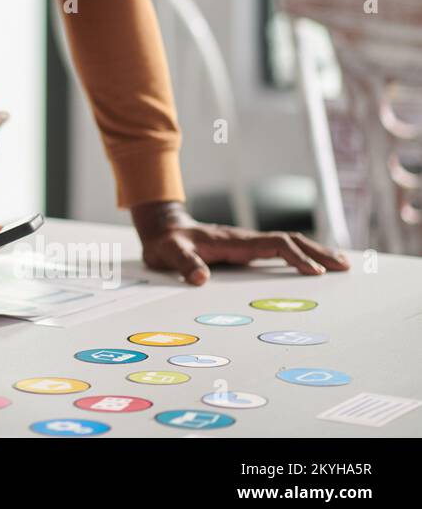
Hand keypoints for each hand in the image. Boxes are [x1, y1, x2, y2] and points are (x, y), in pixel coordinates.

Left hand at [132, 202, 350, 284]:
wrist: (163, 229)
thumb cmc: (167, 243)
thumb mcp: (170, 253)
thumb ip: (183, 264)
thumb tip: (199, 279)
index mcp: (234, 240)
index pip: (275, 244)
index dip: (296, 257)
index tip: (315, 273)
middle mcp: (246, 239)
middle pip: (291, 240)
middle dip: (318, 252)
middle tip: (345, 267)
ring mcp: (248, 243)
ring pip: (289, 243)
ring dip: (315, 252)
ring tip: (341, 265)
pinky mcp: (246, 249)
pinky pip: (280, 249)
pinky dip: (301, 255)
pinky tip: (312, 265)